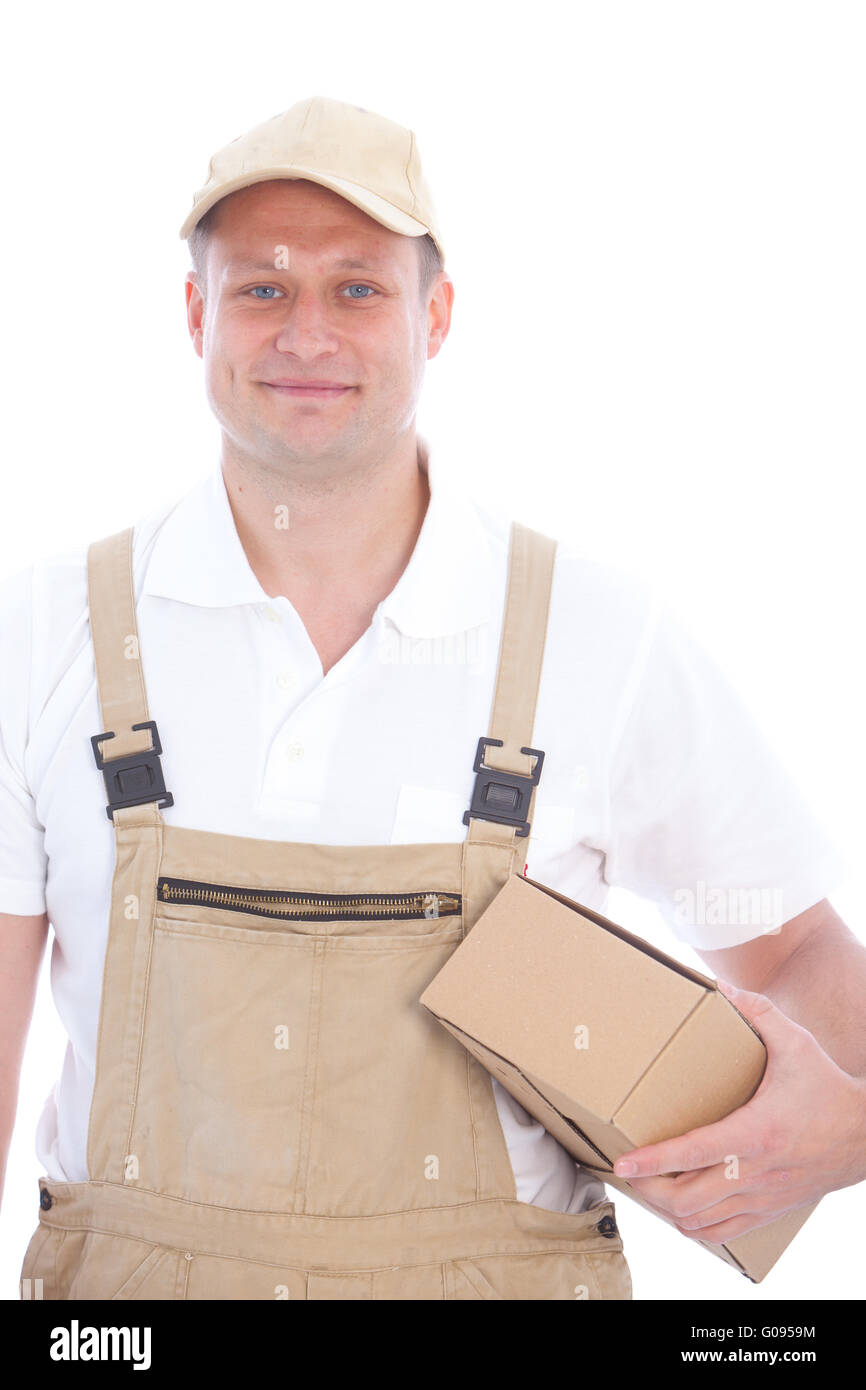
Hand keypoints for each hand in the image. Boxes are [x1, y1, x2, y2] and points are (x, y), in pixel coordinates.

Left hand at [611, 978, 865, 1242]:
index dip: (653, 1161)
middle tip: (629, 1169)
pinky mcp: (770, 1211)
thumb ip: (758, 1012)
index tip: (623, 1161)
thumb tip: (721, 986)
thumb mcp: (796, 1043)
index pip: (693, 1153)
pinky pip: (722, 1234)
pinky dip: (695, 1226)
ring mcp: (763, 1197)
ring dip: (668, 1210)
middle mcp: (756, 1172)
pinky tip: (682, 1209)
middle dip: (650, 1189)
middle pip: (688, 1200)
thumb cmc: (827, 1088)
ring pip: (701, 1223)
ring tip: (649, 1186)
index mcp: (756, 1132)